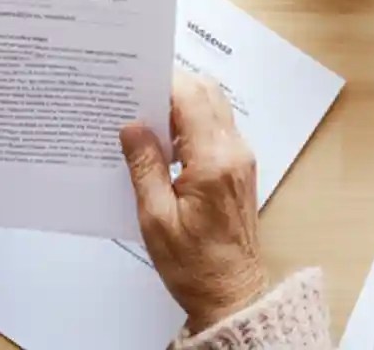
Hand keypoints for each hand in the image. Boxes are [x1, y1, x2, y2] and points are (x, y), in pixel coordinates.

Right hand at [120, 73, 266, 333]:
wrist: (231, 293)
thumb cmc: (194, 265)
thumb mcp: (155, 218)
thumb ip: (144, 166)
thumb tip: (132, 126)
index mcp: (213, 161)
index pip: (191, 98)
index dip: (162, 82)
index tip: (134, 80)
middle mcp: (234, 152)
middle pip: (207, 93)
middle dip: (172, 88)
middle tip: (136, 97)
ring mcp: (241, 158)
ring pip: (214, 107)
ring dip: (182, 106)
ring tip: (145, 121)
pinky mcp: (239, 167)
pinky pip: (216, 129)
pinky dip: (192, 124)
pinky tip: (164, 144)